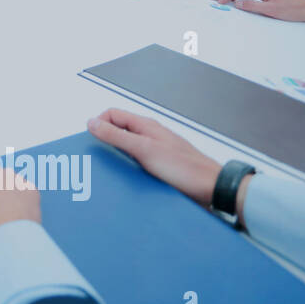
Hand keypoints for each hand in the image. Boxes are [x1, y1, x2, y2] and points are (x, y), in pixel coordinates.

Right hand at [87, 109, 220, 206]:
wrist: (212, 189)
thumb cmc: (185, 169)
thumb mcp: (145, 150)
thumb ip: (117, 136)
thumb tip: (92, 123)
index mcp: (145, 126)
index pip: (112, 114)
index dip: (98, 124)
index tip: (92, 141)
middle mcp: (149, 136)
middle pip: (117, 131)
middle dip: (104, 142)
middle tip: (98, 158)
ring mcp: (154, 151)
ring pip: (126, 149)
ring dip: (116, 158)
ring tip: (111, 170)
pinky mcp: (158, 167)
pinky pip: (135, 164)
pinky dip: (127, 170)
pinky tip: (127, 181)